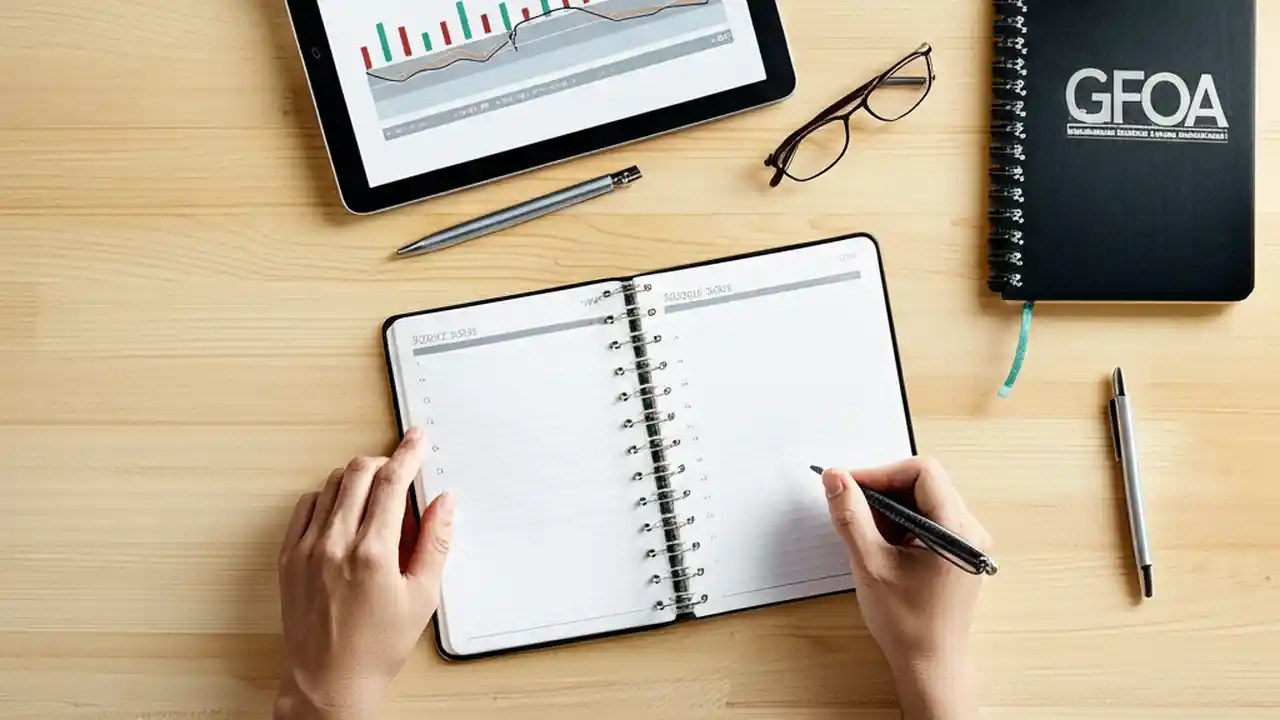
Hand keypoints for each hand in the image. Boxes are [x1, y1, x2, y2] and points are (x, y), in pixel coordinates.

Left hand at [274, 428, 454, 719]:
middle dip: (384, 461)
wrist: (329, 680)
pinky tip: (344, 513)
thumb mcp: (422, 596)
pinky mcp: (288, 557)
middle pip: (358, 472)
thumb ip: (435, 542)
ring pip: (331, 484)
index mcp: (372, 553)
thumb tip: (444, 503)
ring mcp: (306, 549)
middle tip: (400, 470)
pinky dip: (328, 497)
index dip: (408, 453)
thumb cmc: (377, 646)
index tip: (417, 439)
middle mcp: (334, 544)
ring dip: (356, 477)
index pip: (391, 482)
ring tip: (375, 498)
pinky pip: (306, 506)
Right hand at [821, 458, 989, 719]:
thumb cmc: (905, 623)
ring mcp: (965, 541)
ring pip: (923, 499)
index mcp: (956, 529)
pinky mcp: (956, 551)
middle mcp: (968, 529)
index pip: (922, 471)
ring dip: (890, 507)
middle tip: (851, 507)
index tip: (849, 486)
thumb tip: (835, 478)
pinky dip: (899, 522)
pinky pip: (927, 519)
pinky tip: (881, 545)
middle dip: (883, 489)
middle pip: (924, 482)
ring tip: (866, 533)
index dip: (881, 472)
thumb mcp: (870, 565)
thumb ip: (851, 516)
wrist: (930, 665)